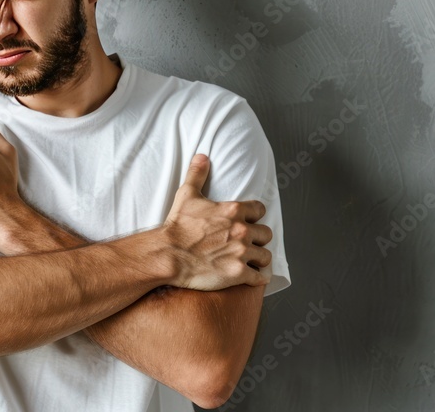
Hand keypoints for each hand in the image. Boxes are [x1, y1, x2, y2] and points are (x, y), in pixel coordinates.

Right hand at [160, 154, 272, 290]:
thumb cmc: (177, 226)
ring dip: (260, 259)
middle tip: (250, 243)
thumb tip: (202, 156)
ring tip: (253, 262)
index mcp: (234, 210)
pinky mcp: (237, 273)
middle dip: (259, 239)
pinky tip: (253, 278)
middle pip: (266, 234)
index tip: (250, 222)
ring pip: (266, 256)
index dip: (255, 216)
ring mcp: (241, 253)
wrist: (168, 254)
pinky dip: (257, 278)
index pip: (260, 210)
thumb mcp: (187, 195)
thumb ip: (197, 174)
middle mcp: (241, 231)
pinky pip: (259, 277)